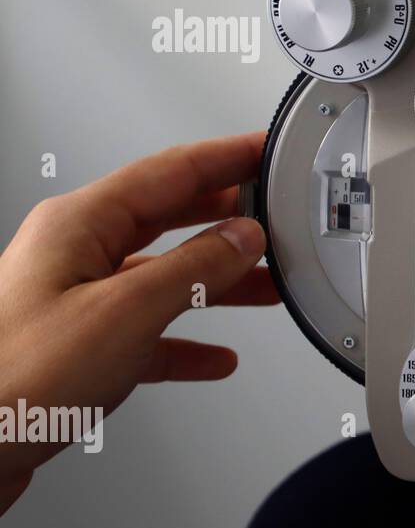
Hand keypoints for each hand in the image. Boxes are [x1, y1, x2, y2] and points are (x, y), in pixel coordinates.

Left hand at [0, 133, 278, 515]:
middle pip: (169, 217)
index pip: (172, 171)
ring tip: (266, 283)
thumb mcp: (126, 311)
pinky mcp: (77, 348)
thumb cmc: (13, 378)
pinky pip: (148, 331)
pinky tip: (215, 355)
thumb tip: (243, 237)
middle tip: (276, 211)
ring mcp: (74, 300)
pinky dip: (188, 340)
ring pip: (163, 275)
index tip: (267, 150)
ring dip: (218, 280)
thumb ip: (194, 268)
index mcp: (79, 224)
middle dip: (228, 215)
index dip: (228, 157)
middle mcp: (74, 254)